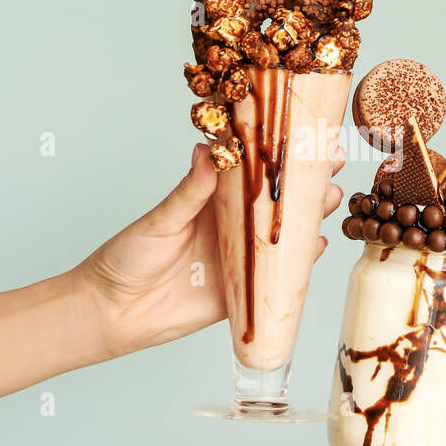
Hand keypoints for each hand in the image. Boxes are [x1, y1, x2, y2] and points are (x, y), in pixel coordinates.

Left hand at [72, 143, 344, 357]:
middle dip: (306, 182)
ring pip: (283, 234)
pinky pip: (277, 276)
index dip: (278, 153)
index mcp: (211, 200)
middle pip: (276, 200)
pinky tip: (315, 246)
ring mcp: (240, 258)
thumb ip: (188, 191)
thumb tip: (205, 151)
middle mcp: (230, 225)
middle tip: (330, 164)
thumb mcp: (160, 220)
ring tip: (330, 198)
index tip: (304, 134)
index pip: (252, 171)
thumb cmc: (128, 257)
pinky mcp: (243, 291)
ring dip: (308, 217)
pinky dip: (299, 262)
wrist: (114, 311)